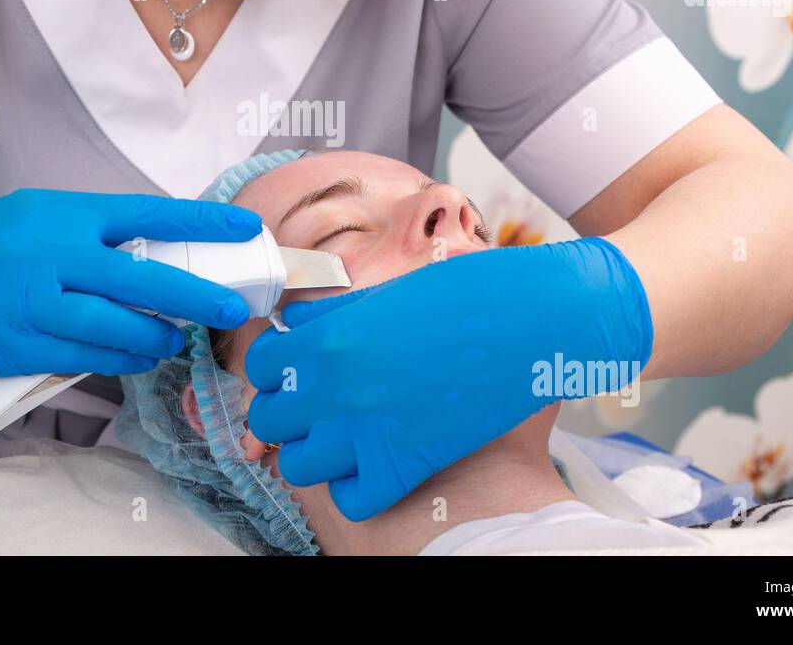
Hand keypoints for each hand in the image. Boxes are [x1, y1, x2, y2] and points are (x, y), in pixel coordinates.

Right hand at [0, 189, 260, 376]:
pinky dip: (119, 358)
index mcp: (58, 213)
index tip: (244, 227)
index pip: (146, 213)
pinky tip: (135, 356)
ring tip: (173, 339)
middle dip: (197, 295)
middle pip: (145, 277)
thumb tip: (146, 247)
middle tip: (231, 307)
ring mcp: (35, 304)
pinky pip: (87, 357)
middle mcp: (51, 255)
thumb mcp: (26, 217)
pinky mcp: (20, 347)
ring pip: (120, 327)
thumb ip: (83, 231)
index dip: (202, 221)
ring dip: (156, 337)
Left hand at [244, 238, 652, 520]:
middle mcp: (334, 386)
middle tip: (319, 407)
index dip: (275, 371)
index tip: (296, 371)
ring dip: (315, 455)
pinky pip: (349, 499)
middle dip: (288, 415)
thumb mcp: (387, 292)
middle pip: (268, 421)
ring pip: (297, 467)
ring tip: (343, 438)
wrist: (532, 319)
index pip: (260, 366)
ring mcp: (365, 429)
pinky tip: (376, 465)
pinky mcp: (405, 463)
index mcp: (328, 336)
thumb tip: (297, 326)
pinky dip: (357, 488)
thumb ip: (336, 314)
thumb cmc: (467, 294)